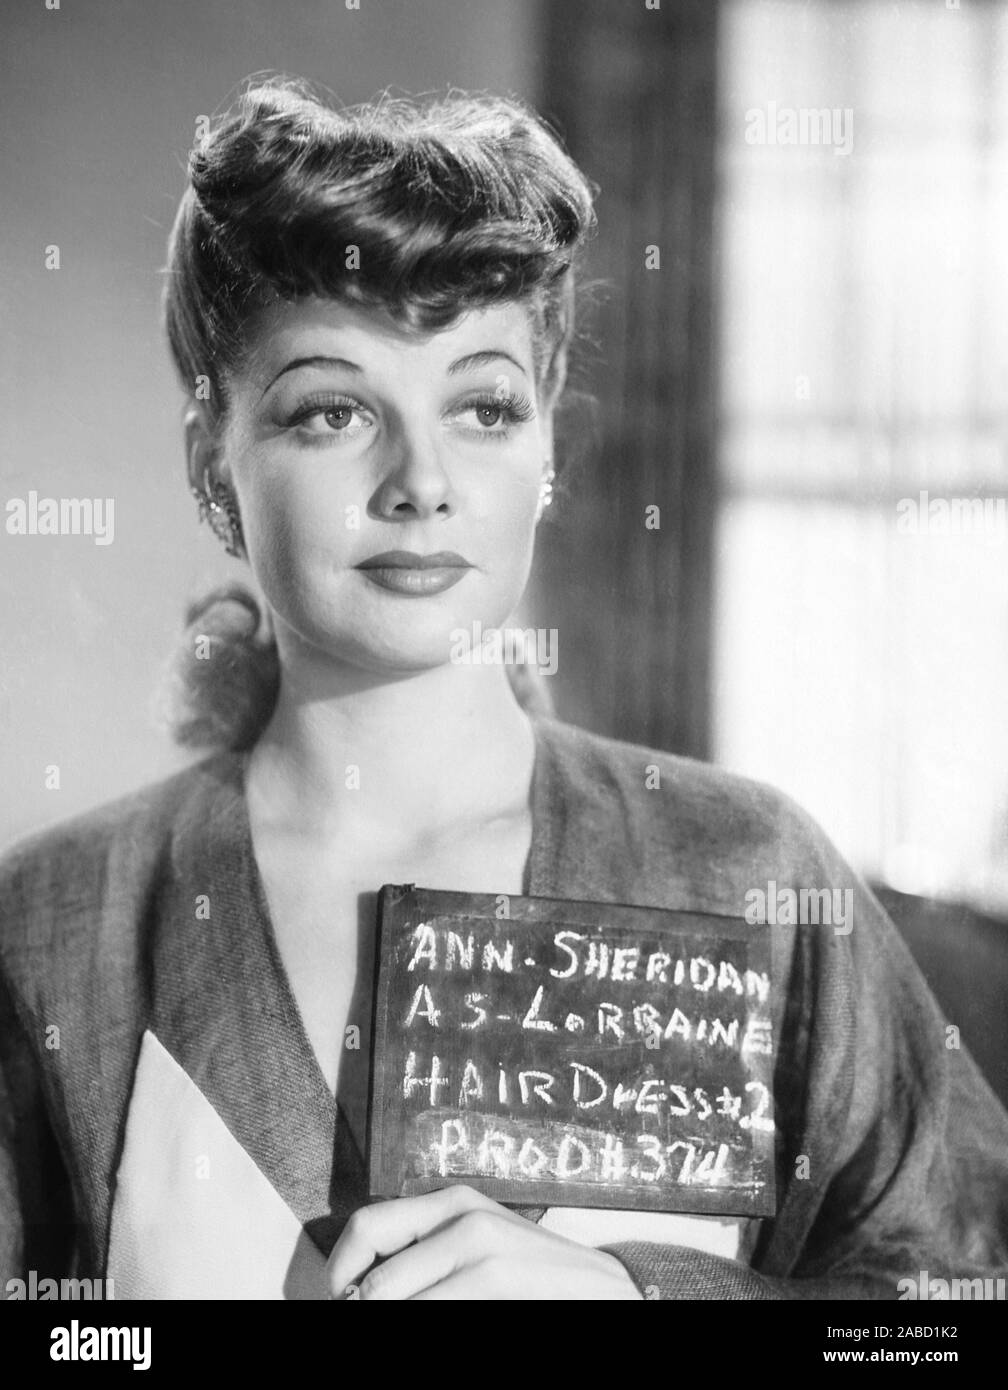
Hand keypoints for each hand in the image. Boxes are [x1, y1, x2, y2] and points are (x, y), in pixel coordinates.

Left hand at [328, 1185, 643, 1299]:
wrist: (604, 1289)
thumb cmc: (531, 1282)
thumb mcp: (474, 1255)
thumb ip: (425, 1261)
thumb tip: (359, 1291)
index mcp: (449, 1203)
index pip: (366, 1225)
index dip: (339, 1272)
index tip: (341, 1303)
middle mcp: (460, 1212)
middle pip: (371, 1263)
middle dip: (353, 1302)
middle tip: (353, 1318)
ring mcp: (480, 1241)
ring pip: (389, 1294)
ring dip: (381, 1317)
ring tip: (393, 1325)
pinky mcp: (496, 1274)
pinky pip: (430, 1308)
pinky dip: (419, 1320)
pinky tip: (430, 1324)